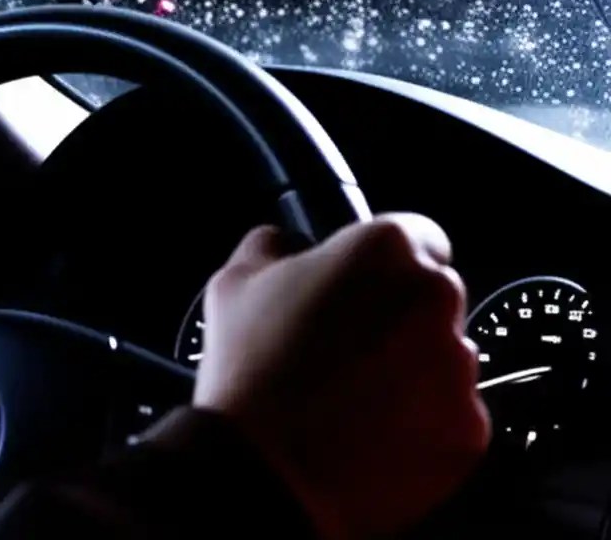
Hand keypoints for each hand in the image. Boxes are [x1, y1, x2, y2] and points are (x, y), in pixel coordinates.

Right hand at [189, 214, 489, 538]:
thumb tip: (282, 243)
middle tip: (341, 350)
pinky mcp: (470, 428)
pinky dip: (419, 423)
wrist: (265, 473)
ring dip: (409, 370)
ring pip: (442, 357)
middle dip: (395, 319)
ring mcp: (459, 366)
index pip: (414, 234)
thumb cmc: (249, 371)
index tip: (358, 289)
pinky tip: (368, 431)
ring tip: (349, 397)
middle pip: (430, 297)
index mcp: (386, 248)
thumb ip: (272, 245)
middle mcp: (435, 298)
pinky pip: (449, 415)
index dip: (381, 265)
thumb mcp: (236, 281)